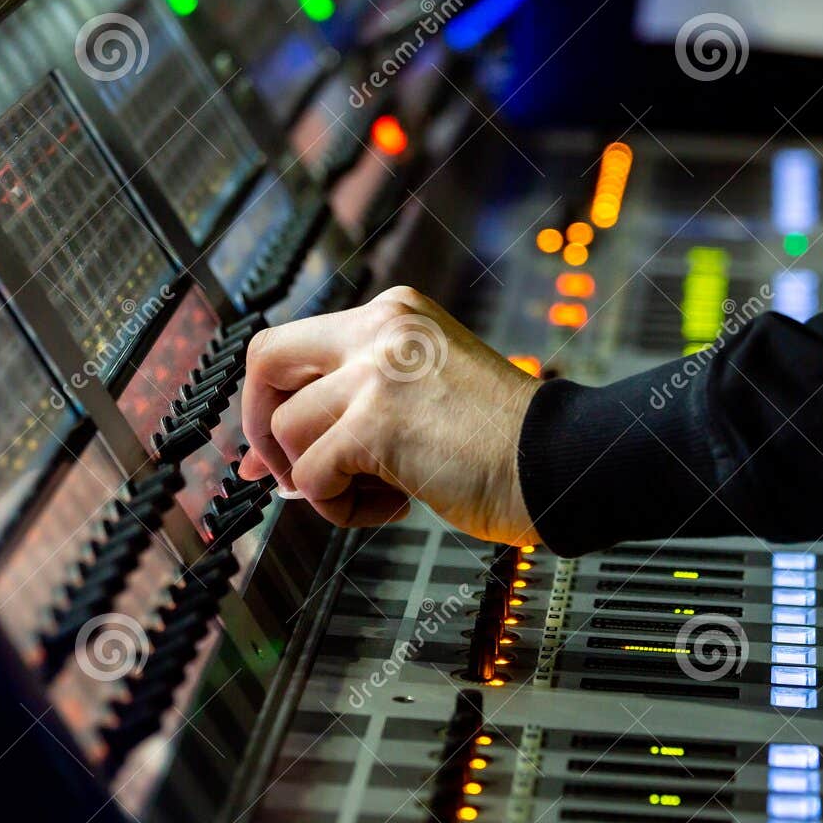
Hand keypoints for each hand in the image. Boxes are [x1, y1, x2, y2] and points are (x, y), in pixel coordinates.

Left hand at [237, 285, 541, 544]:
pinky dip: (338, 507)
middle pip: (265, 360)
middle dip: (262, 426)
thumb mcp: (419, 394)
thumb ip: (351, 408)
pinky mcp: (377, 424)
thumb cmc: (502, 443)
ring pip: (287, 431)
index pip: (294, 343)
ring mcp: (377, 373)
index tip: (276, 448)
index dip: (270, 400)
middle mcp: (381, 329)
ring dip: (318, 481)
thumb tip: (264, 461)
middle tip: (290, 471)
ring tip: (377, 494)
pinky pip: (311, 476)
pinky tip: (392, 506)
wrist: (561, 463)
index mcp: (393, 315)